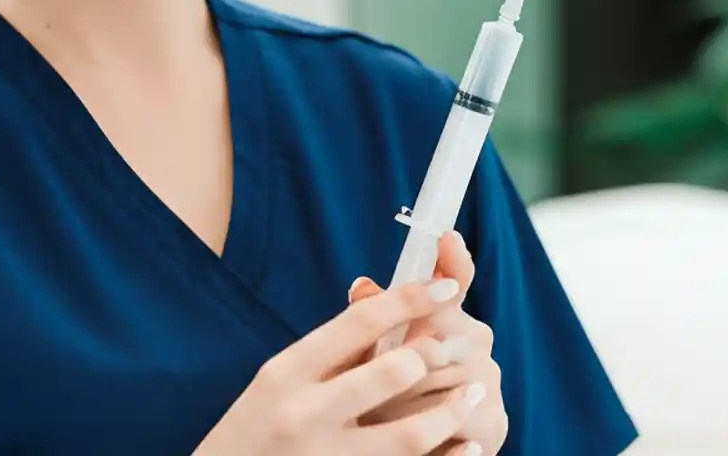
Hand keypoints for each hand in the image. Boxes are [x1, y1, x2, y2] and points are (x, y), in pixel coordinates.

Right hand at [193, 279, 490, 455]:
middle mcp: (305, 414)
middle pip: (391, 371)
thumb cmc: (254, 430)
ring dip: (452, 409)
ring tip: (474, 391)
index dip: (409, 300)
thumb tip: (377, 298)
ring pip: (411, 433)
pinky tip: (471, 444)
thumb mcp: (278, 382)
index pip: (358, 324)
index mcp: (287, 373)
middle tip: (450, 348)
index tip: (446, 288)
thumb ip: (329, 350)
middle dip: (431, 354)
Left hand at [348, 232, 508, 454]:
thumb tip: (362, 286)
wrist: (412, 444)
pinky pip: (453, 418)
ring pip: (438, 379)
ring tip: (379, 411)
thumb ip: (371, 321)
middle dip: (399, 359)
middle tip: (370, 382)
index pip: (455, 282)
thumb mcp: (374, 354)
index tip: (447, 238)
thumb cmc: (390, 391)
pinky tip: (414, 432)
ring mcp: (488, 381)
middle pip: (435, 336)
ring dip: (402, 398)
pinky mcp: (492, 421)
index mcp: (449, 317)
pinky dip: (425, 428)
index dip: (453, 262)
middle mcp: (476, 342)